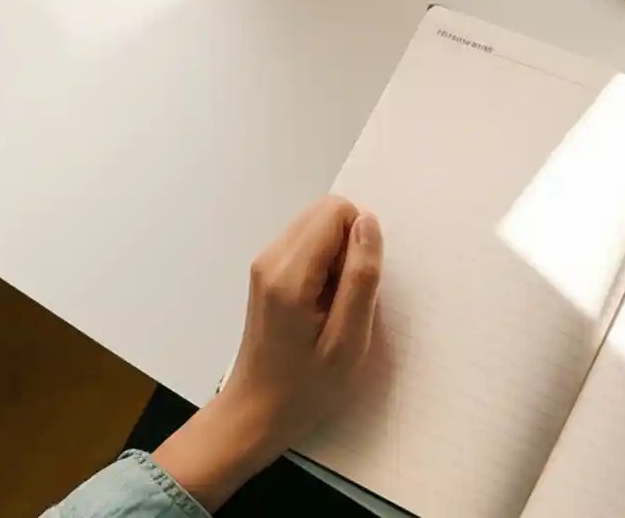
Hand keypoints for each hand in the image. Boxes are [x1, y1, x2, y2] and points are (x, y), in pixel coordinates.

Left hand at [226, 195, 383, 454]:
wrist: (257, 411)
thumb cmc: (307, 386)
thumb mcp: (348, 341)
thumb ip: (361, 278)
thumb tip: (368, 223)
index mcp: (289, 274)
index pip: (335, 211)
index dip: (360, 242)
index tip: (356, 286)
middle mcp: (270, 258)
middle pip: (324, 213)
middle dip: (348, 247)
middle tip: (345, 299)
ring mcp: (264, 263)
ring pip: (316, 227)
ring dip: (337, 259)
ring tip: (332, 306)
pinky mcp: (266, 272)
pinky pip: (306, 245)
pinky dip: (323, 268)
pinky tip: (320, 307)